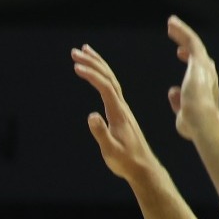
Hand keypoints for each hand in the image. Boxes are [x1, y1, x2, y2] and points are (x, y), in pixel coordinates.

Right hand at [71, 44, 163, 183]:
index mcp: (119, 112)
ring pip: (110, 80)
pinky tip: (95, 76)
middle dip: (93, 62)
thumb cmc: (125, 161)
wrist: (142, 167)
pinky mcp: (120, 113)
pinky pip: (111, 89)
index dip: (92, 75)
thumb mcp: (111, 150)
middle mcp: (122, 106)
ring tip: (84, 54)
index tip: (76, 66)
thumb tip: (91, 115)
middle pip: (109, 77)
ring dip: (98, 66)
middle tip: (76, 51)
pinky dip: (101, 78)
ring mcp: (122, 109)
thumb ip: (101, 133)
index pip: (105, 87)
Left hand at [166, 15, 218, 140]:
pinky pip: (191, 40)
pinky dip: (182, 30)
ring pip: (194, 44)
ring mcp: (205, 67)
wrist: (201, 120)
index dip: (191, 63)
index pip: (200, 72)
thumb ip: (178, 103)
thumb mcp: (183, 114)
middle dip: (189, 48)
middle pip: (199, 56)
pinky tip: (171, 23)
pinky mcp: (199, 60)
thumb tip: (173, 91)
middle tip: (179, 43)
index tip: (181, 55)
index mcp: (205, 89)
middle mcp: (208, 75)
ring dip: (183, 34)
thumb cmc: (193, 124)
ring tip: (172, 25)